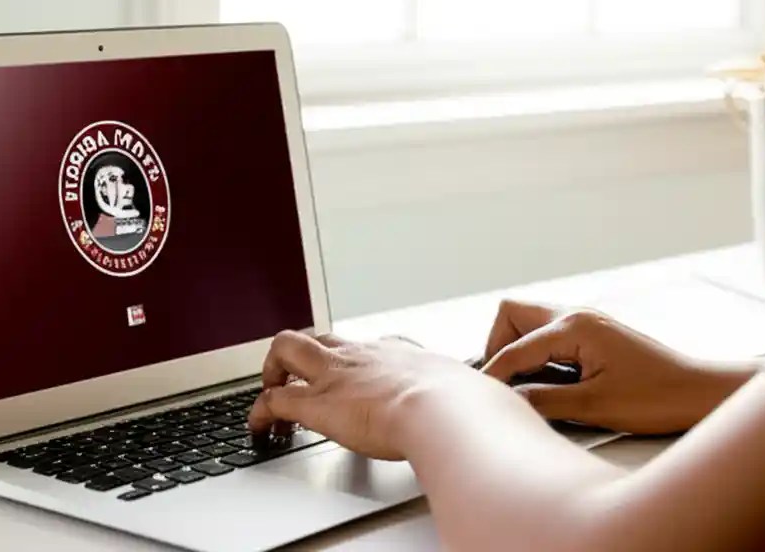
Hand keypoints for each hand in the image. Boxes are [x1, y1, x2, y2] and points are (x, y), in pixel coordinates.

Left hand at [249, 330, 506, 459]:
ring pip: (287, 348)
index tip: (361, 371)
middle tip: (299, 374)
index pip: (374, 344)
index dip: (360, 357)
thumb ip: (478, 407)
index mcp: (403, 354)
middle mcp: (366, 354)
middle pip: (322, 335)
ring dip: (274, 369)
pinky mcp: (317, 403)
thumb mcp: (474, 398)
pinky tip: (261, 428)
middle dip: (305, 353)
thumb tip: (503, 423)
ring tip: (272, 391)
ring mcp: (337, 374)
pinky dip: (260, 413)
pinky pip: (274, 400)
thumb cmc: (466, 407)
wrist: (447, 411)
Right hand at [481, 300, 734, 433]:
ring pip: (529, 321)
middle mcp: (577, 315)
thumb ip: (544, 400)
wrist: (699, 392)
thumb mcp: (594, 406)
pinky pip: (548, 333)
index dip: (494, 376)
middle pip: (512, 314)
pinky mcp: (593, 334)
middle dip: (497, 346)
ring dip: (517, 348)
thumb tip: (506, 399)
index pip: (515, 348)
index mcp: (575, 327)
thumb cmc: (656, 398)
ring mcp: (586, 322)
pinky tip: (545, 382)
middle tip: (501, 382)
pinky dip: (536, 353)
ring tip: (521, 385)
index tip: (482, 400)